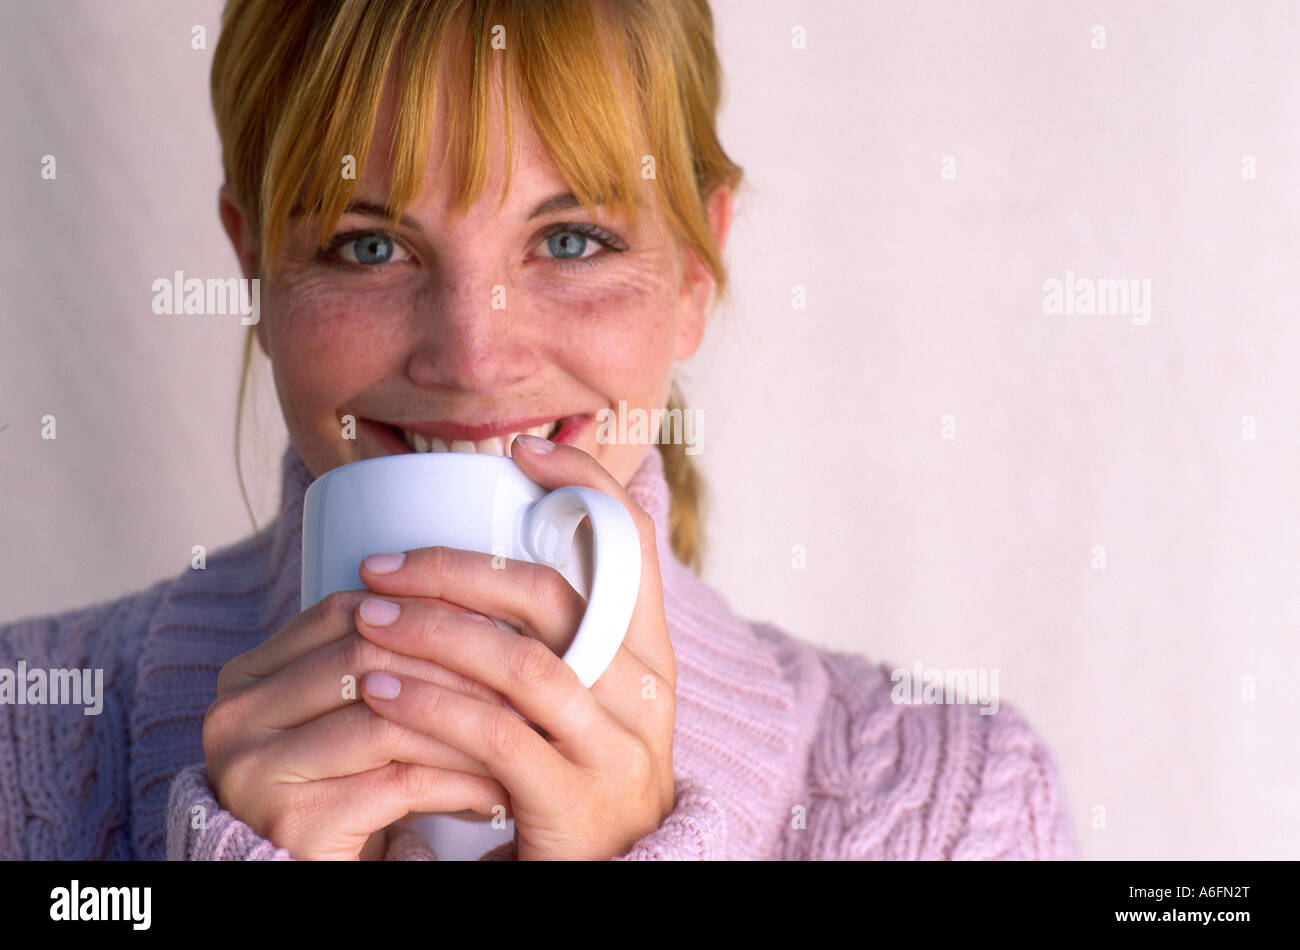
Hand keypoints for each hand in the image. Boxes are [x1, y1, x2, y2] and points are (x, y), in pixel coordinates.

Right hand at [202, 589, 512, 859]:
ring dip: (467, 725)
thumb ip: (380, 661)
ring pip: (390, 718)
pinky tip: (496, 787)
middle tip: (513, 678)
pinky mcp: (294, 821)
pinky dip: (461, 781)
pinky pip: (402, 780)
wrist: (308, 878)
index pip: (342, 612)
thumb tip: (473, 608)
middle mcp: (235, 716)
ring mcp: (256, 770)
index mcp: (246, 675)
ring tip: (518, 732)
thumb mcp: (351, 715)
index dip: (421, 611)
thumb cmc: (341, 792)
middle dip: (452, 665)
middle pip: (366, 657)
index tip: (487, 625)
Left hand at [354, 436, 676, 859]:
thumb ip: (553, 637)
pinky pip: (495, 735)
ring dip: (432, 631)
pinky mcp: (573, 798)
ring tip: (366, 618)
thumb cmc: (572, 774)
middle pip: (556, 596)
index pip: (634, 542)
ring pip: (520, 661)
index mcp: (648, 650)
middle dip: (458, 570)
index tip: (522, 451)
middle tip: (381, 566)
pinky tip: (380, 689)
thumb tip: (480, 561)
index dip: (585, 484)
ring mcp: (615, 746)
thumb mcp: (581, 700)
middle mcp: (645, 689)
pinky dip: (431, 705)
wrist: (606, 877)